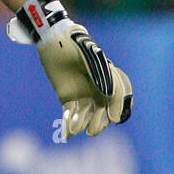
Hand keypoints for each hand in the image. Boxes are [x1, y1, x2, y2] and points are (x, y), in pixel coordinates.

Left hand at [7, 0, 132, 137]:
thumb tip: (111, 105)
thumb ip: (106, 81)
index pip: (118, 102)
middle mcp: (97, 91)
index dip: (117, 111)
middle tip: (91, 131)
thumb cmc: (79, 47)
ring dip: (81, 124)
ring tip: (75, 128)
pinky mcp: (67, 97)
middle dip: (98, 124)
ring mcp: (82, 95)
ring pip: (85, 116)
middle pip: (102, 114)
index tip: (114, 118)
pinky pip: (70, 115)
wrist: (55, 39)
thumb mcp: (95, 62)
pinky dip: (68, 124)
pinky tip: (66, 134)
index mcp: (109, 82)